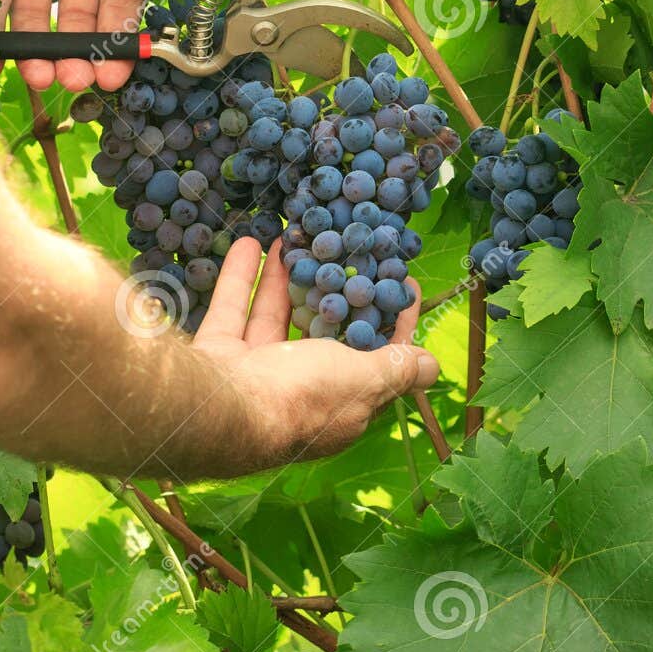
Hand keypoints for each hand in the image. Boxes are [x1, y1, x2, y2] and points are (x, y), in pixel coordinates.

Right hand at [193, 238, 439, 465]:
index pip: (376, 357)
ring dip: (287, 279)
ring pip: (276, 319)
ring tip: (297, 240)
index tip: (399, 280)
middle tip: (345, 251)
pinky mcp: (221, 356)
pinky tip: (253, 243)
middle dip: (333, 291)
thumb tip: (433, 366)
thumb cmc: (302, 394)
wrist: (219, 411)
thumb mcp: (364, 379)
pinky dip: (243, 278)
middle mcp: (299, 391)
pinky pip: (235, 310)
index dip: (390, 319)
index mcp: (340, 403)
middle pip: (322, 334)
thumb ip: (395, 368)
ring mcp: (256, 374)